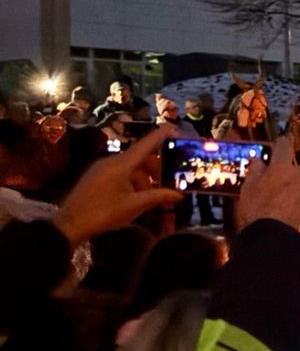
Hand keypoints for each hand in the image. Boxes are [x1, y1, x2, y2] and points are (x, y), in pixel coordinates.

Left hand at [52, 124, 179, 243]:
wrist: (70, 224)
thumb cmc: (103, 213)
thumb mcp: (134, 206)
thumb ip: (157, 197)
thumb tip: (179, 194)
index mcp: (121, 164)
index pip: (146, 145)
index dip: (160, 135)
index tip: (174, 126)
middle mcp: (111, 161)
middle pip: (139, 157)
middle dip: (155, 168)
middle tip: (168, 182)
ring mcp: (101, 168)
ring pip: (129, 167)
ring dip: (143, 178)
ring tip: (151, 195)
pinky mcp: (95, 177)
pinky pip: (119, 172)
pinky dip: (131, 180)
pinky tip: (135, 196)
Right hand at [233, 136, 299, 233]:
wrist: (274, 233)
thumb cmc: (257, 208)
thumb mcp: (248, 187)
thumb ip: (255, 170)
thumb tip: (259, 160)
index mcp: (282, 166)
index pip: (283, 146)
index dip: (280, 144)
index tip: (280, 143)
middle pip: (294, 168)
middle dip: (287, 174)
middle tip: (275, 186)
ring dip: (296, 188)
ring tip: (284, 202)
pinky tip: (293, 210)